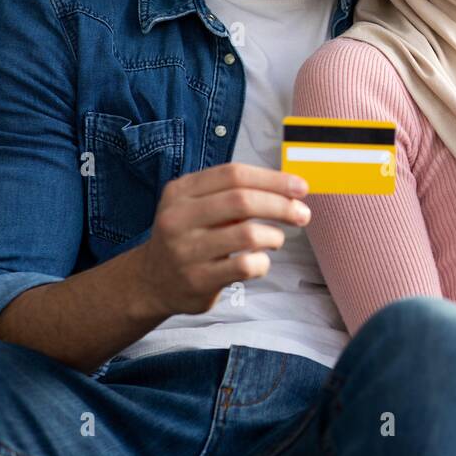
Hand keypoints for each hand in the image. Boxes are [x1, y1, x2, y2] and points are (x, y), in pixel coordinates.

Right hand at [132, 162, 311, 317]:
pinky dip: (262, 262)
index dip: (273, 179)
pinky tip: (259, 261)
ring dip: (274, 236)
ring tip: (276, 239)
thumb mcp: (198, 205)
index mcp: (181, 191)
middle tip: (303, 214)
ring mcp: (185, 251)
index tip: (300, 187)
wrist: (152, 281)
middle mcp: (178, 218)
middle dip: (281, 205)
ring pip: (248, 235)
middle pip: (242, 201)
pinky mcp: (197, 280)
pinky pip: (245, 266)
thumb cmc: (191, 235)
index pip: (234, 174)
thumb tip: (291, 188)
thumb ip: (235, 193)